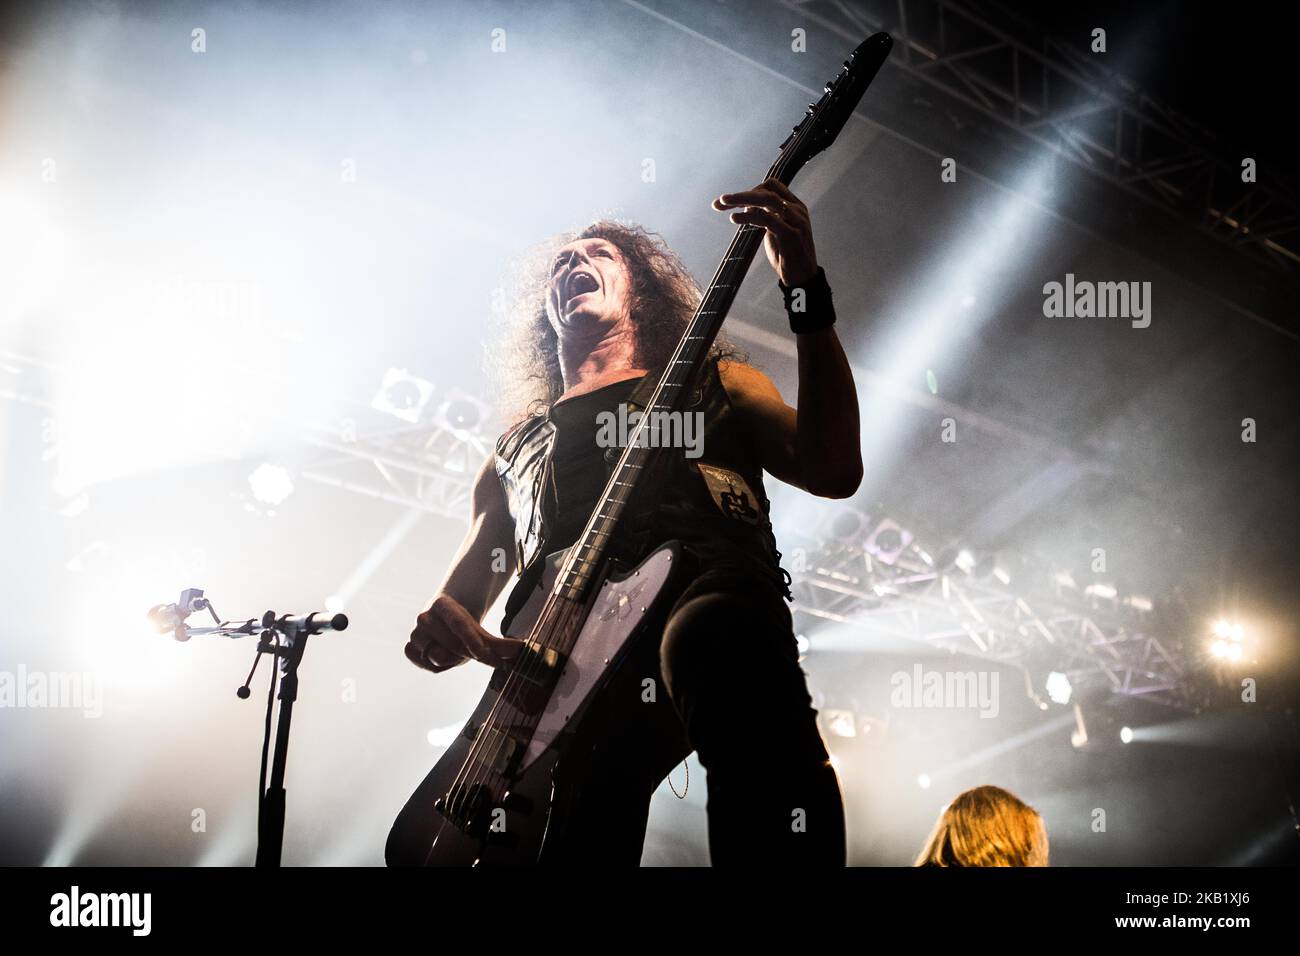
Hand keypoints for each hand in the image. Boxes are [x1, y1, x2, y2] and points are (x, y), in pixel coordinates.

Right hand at [405, 593, 524, 672]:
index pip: (460, 624)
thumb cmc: (465, 627)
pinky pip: (424, 664)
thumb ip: (500, 644)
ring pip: (439, 658)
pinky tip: (444, 658)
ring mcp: (415, 633)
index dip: (475, 642)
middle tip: (488, 658)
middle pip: (453, 645)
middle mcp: (425, 617)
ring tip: (458, 652)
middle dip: (471, 654)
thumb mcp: (481, 631)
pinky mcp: (409, 649)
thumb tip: (524, 651)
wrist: (443, 620)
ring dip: (454, 660)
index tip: (490, 656)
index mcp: (443, 604)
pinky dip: (436, 666)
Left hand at [713, 178, 817, 286]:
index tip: (732, 200)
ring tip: (724, 204)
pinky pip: (767, 219)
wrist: (802, 278)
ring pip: (766, 200)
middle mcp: (797, 210)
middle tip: (722, 200)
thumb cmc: (787, 256)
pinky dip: (749, 217)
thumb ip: (765, 217)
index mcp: (795, 206)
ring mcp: (796, 221)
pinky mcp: (791, 234)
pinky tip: (735, 219)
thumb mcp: (775, 231)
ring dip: (742, 200)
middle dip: (742, 194)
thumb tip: (747, 207)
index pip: (772, 186)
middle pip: (767, 190)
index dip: (750, 189)